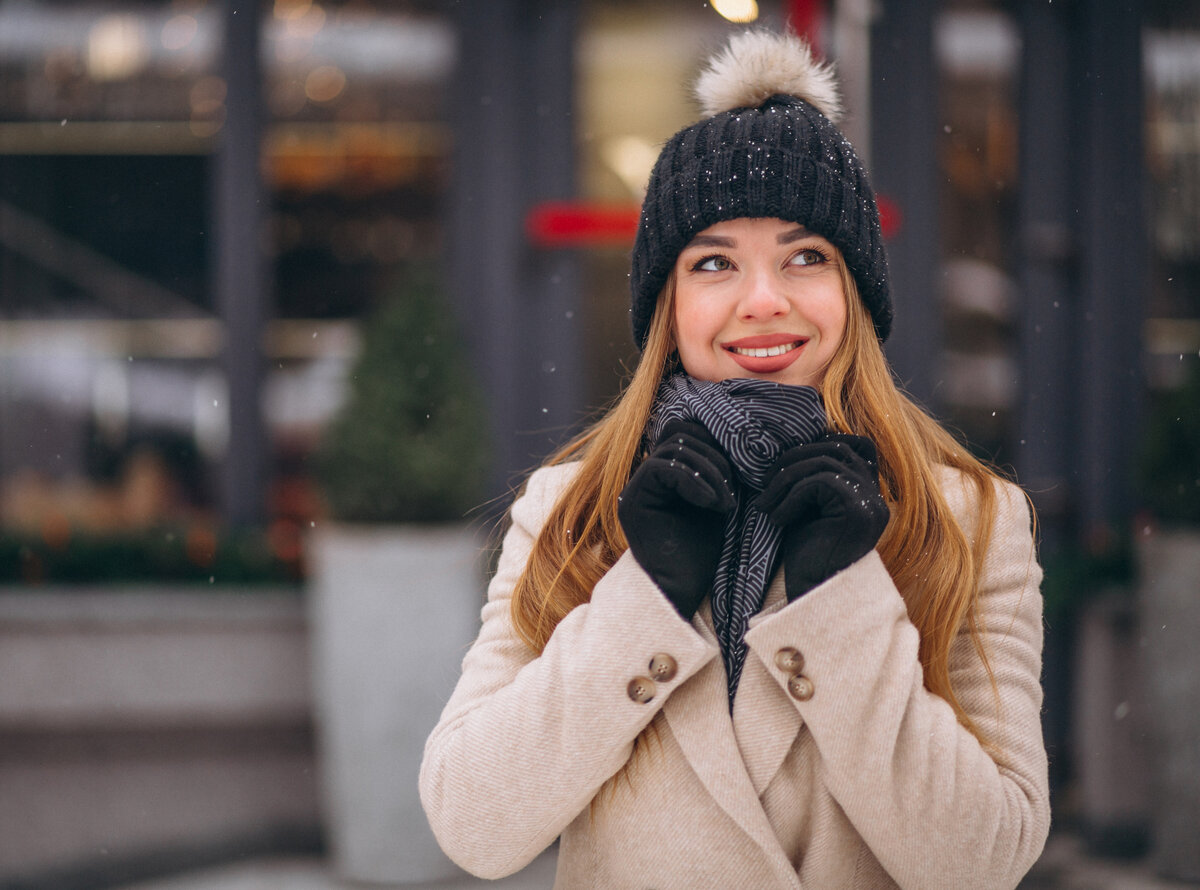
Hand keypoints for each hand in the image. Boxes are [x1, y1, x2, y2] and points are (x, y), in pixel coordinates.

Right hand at [618, 421, 736, 619]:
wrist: (683, 592)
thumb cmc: (701, 554)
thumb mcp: (714, 503)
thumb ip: (714, 473)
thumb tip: (731, 439)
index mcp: (663, 477)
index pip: (685, 434)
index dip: (714, 445)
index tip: (736, 476)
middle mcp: (643, 480)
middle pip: (679, 436)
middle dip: (714, 457)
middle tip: (733, 490)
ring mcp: (634, 489)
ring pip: (672, 450)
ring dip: (708, 471)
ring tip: (725, 503)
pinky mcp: (632, 502)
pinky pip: (661, 469)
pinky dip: (693, 481)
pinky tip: (713, 505)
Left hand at [755, 434, 888, 599]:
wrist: (812, 594)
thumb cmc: (807, 554)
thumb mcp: (808, 507)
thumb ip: (811, 477)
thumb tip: (791, 445)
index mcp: (869, 493)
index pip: (859, 445)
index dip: (824, 442)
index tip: (789, 463)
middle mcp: (876, 497)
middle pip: (836, 449)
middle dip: (794, 460)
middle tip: (766, 484)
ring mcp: (871, 503)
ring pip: (824, 463)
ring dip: (786, 479)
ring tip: (766, 505)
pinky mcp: (858, 512)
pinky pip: (819, 482)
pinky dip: (791, 497)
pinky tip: (778, 519)